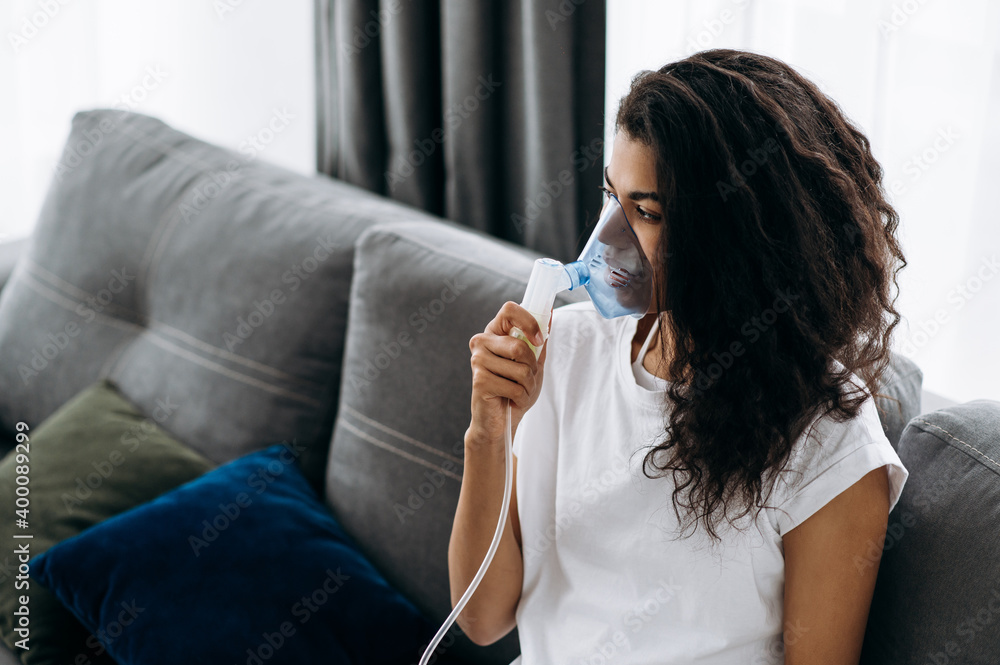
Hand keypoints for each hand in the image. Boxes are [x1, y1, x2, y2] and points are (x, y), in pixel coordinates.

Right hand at [467, 301, 551, 446]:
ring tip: (519, 391)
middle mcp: (481, 342)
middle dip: (532, 368)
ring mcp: (477, 360)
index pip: (509, 310)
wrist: (499, 421)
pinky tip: (512, 400)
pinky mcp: (479, 380)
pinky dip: (521, 397)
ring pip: (520, 368)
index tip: (539, 339)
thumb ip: (539, 340)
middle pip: (519, 346)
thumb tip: (549, 312)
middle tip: (527, 379)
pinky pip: (514, 386)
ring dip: (528, 386)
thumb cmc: (514, 389)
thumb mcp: (533, 362)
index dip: (529, 322)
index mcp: (494, 332)